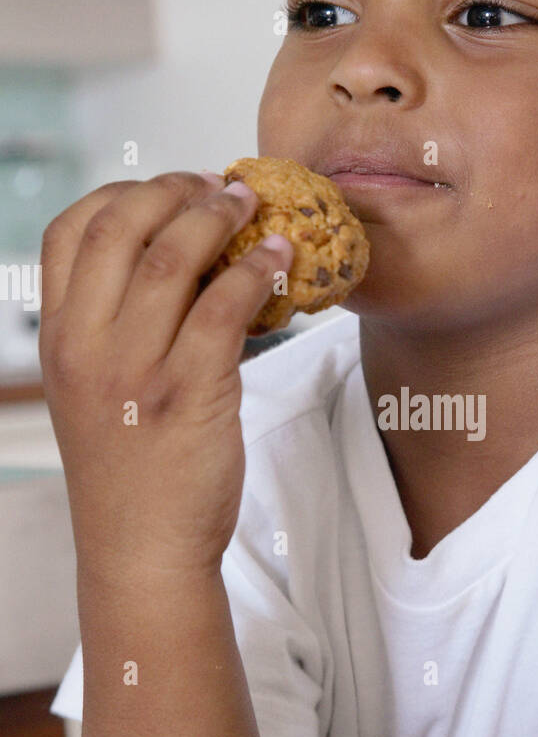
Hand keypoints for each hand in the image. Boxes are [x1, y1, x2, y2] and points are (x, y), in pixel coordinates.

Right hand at [39, 172, 293, 577]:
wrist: (143, 549)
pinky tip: (278, 260)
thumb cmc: (130, 468)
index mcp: (59, 338)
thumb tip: (176, 256)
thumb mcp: (93, 389)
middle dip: (176, 191)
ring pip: (174, 259)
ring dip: (221, 219)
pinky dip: (256, 270)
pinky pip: (225, 307)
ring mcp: (134, 370)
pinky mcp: (189, 394)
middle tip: (222, 187)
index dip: (123, 192)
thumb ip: (115, 325)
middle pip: (121, 227)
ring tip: (255, 208)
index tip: (169, 187)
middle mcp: (87, 346)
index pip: (68, 230)